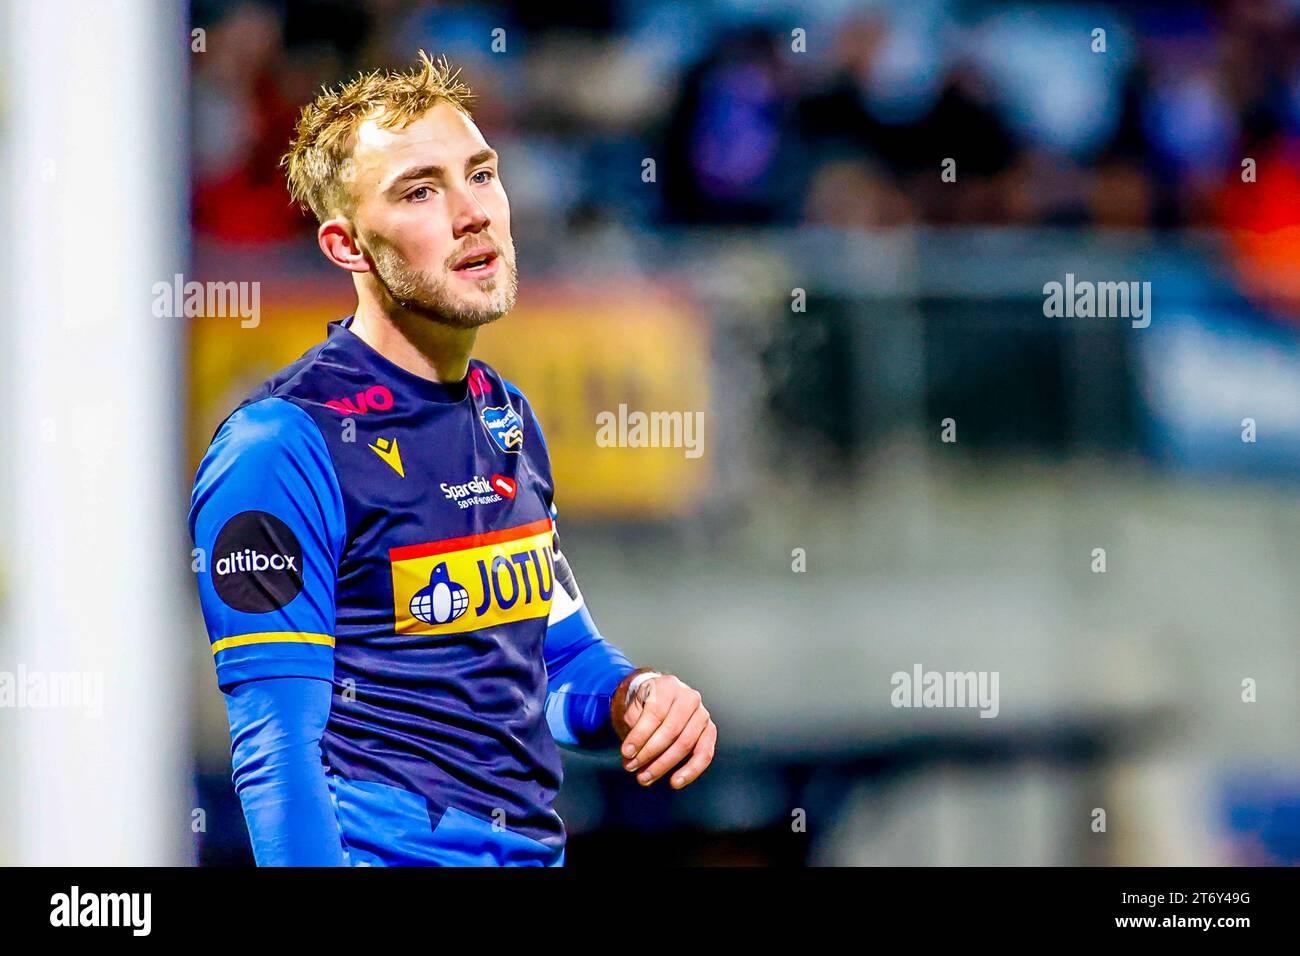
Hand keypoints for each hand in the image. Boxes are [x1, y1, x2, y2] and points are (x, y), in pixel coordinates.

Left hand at [613, 673, 715, 788]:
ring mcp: (702, 714)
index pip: (655, 713)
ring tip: (646, 777)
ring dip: (664, 764)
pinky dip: (691, 770)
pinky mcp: (710, 730)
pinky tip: (676, 781)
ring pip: (686, 743)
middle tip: (632, 767)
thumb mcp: (636, 706)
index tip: (626, 752)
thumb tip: (631, 754)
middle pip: (671, 730)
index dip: (640, 735)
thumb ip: (633, 727)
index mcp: (668, 686)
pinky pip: (705, 753)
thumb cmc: (647, 704)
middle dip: (649, 752)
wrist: (664, 698)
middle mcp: (689, 697)